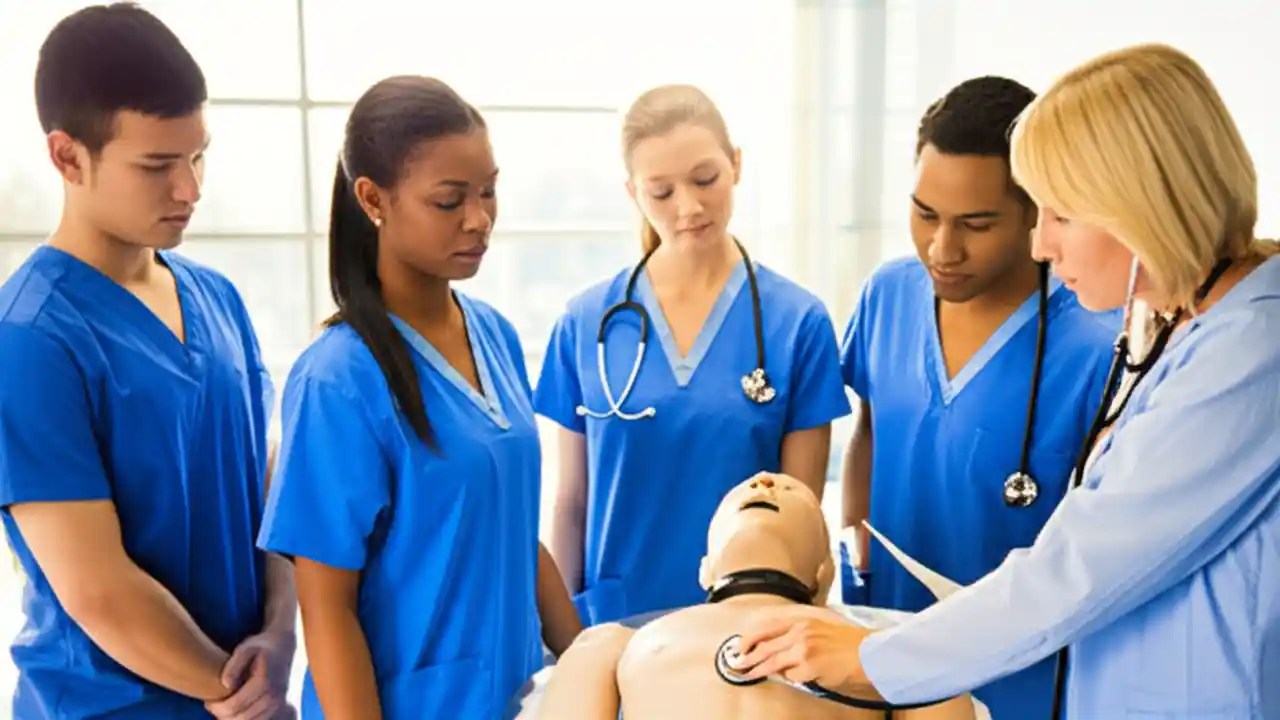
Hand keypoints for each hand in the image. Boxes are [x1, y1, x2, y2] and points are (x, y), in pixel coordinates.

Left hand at [205, 630, 296, 719]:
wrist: (285, 647)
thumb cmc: (261, 647)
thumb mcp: (246, 648)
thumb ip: (234, 665)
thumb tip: (226, 684)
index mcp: (264, 683)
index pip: (233, 707)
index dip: (216, 708)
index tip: (208, 701)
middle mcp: (275, 697)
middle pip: (241, 718)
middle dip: (222, 715)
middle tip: (214, 705)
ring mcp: (280, 705)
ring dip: (233, 719)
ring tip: (225, 708)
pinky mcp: (283, 709)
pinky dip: (246, 719)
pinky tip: (239, 711)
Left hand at [733, 606, 875, 692]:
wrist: (870, 654)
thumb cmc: (849, 643)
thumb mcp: (821, 628)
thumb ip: (799, 635)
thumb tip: (778, 648)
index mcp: (803, 620)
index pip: (767, 626)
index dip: (750, 637)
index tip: (741, 645)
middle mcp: (800, 632)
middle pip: (765, 644)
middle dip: (748, 655)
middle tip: (738, 663)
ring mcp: (803, 648)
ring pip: (771, 660)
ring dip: (758, 669)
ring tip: (748, 674)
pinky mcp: (809, 666)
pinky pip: (791, 675)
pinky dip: (790, 677)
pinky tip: (792, 677)